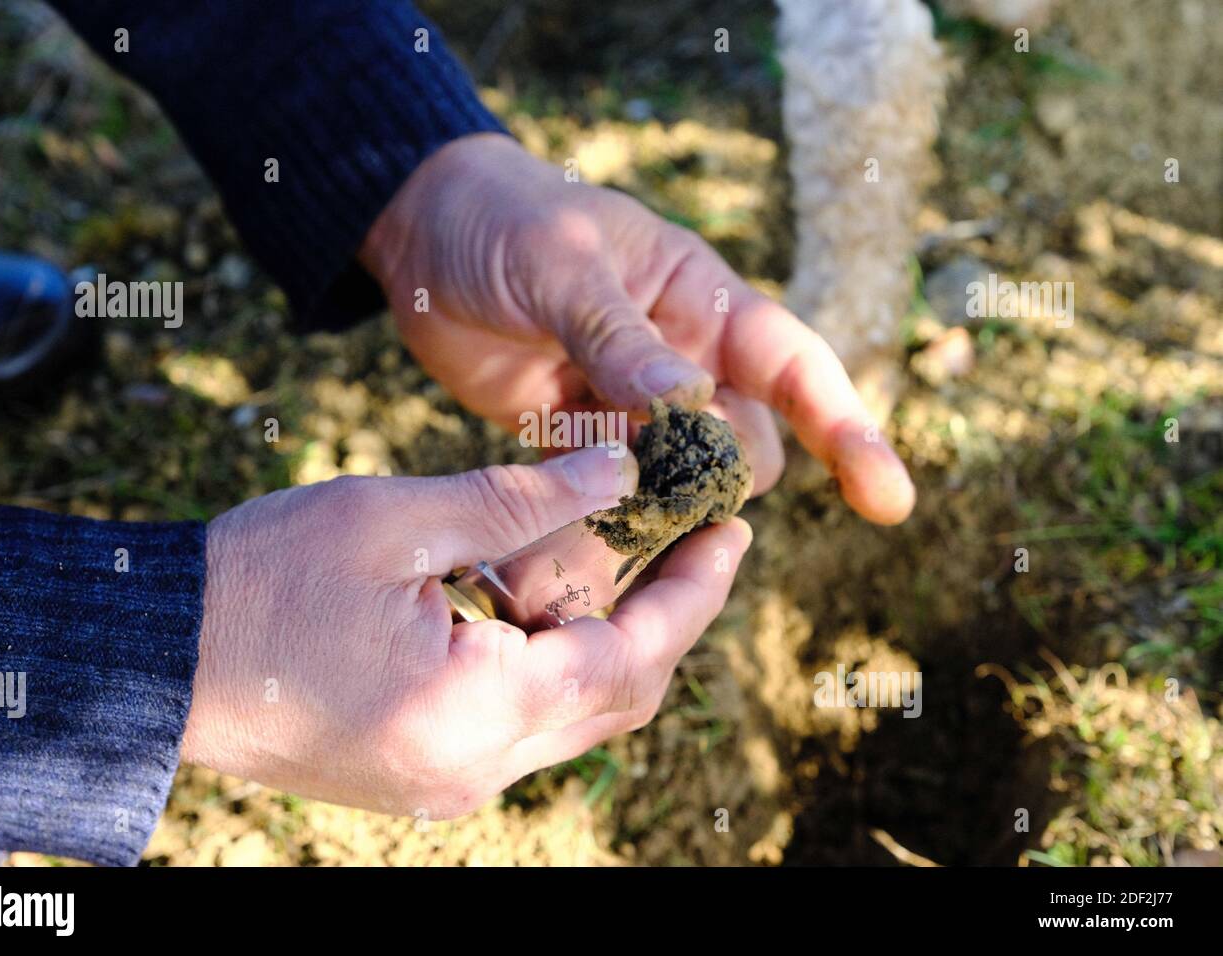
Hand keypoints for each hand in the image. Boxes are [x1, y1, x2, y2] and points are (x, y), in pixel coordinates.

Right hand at [180, 446, 750, 817]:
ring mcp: (447, 781)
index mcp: (472, 711)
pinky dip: (556, 665)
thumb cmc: (262, 580)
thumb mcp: (396, 519)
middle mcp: (472, 768)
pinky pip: (523, 725)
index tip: (733, 533)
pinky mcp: (421, 772)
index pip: (628, 660)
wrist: (157, 658)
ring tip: (632, 559)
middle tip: (700, 541)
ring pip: (573, 717)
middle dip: (667, 618)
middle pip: (614, 699)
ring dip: (612, 642)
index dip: (693, 596)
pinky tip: (551, 602)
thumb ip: (520, 501)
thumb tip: (621, 475)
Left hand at [359, 133, 914, 523]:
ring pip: (682, 481)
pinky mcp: (581, 434)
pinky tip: (571, 528)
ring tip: (602, 514)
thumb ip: (621, 337)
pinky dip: (603, 513)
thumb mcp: (561, 266)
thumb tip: (691, 406)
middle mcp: (683, 356)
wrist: (423, 237)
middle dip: (719, 480)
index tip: (889, 501)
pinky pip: (614, 491)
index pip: (795, 367)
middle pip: (744, 446)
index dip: (846, 432)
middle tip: (651, 484)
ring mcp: (632, 402)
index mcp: (702, 299)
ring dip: (659, 508)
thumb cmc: (503, 222)